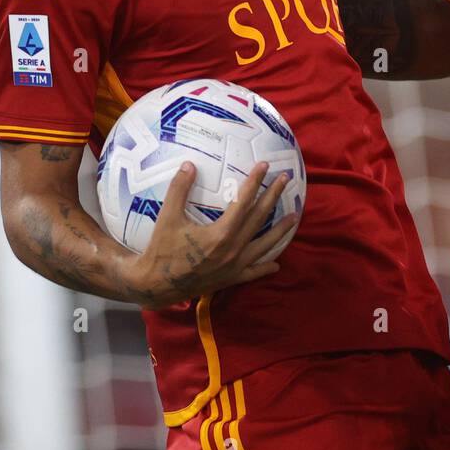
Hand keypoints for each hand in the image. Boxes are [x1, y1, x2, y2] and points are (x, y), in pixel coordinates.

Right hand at [124, 161, 297, 308]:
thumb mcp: (167, 217)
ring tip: (294, 217)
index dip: (255, 182)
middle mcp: (233, 249)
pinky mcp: (230, 279)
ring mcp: (234, 266)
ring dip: (280, 230)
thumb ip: (179, 189)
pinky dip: (266, 267)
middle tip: (286, 179)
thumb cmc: (161, 250)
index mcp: (221, 233)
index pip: (243, 201)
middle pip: (259, 218)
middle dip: (273, 197)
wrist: (155, 286)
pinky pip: (253, 272)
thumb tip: (188, 164)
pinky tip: (277, 264)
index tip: (265, 166)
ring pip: (264, 245)